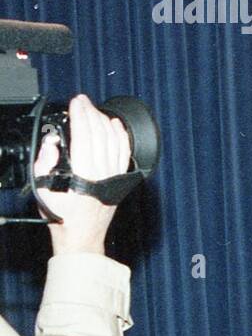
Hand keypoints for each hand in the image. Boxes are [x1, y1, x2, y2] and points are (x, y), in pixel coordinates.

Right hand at [34, 94, 130, 255]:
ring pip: (113, 140)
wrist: (81, 235)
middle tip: (83, 100)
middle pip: (99, 134)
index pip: (83, 136)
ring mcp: (113, 175)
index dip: (80, 116)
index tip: (76, 103)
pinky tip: (115, 124)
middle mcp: (102, 172)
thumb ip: (45, 163)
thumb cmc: (62, 215)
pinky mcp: (120, 178)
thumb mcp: (43, 189)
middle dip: (90, 113)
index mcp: (83, 173)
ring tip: (94, 109)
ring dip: (104, 121)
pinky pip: (124, 152)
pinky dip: (120, 135)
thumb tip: (51, 143)